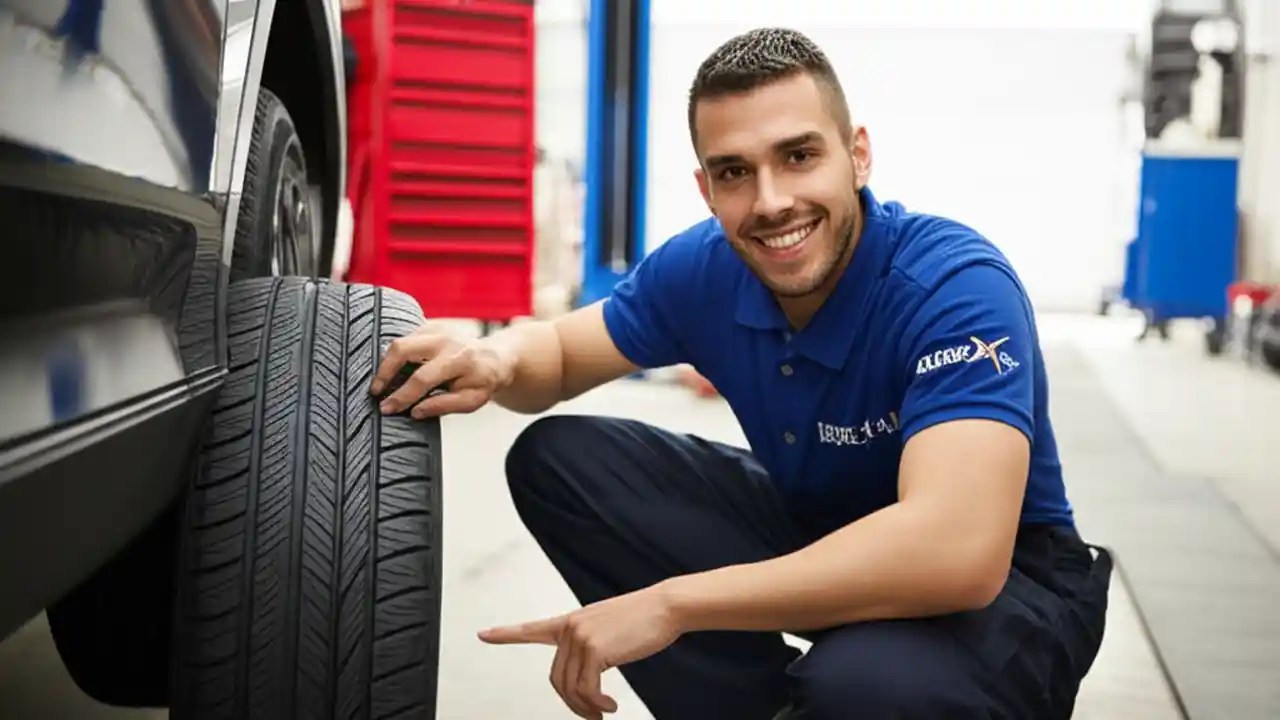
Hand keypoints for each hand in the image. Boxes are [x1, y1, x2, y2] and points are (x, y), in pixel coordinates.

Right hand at [370, 325, 512, 417]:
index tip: (387, 408)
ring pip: (400, 341)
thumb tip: (414, 411)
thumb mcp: (471, 401)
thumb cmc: (483, 381)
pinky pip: (404, 339)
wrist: (494, 358)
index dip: (402, 395)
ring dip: (386, 363)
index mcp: (458, 360)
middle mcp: (445, 340)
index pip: (422, 378)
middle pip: (403, 349)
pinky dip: (394, 355)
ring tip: (382, 383)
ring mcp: (436, 330)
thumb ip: (443, 406)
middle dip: (384, 372)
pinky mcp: (429, 327)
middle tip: (376, 391)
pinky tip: (393, 370)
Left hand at [478, 586, 684, 718]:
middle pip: (557, 679)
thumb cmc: (643, 619)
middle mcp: (570, 628)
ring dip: (586, 709)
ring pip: (570, 688)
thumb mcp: (609, 631)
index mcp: (571, 621)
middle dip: (573, 704)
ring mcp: (580, 637)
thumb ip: (591, 648)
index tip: (483, 634)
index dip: (504, 634)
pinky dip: (597, 705)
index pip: (531, 629)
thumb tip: (586, 681)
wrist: (665, 606)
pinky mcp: (594, 649)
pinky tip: (610, 706)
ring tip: (603, 713)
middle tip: (593, 715)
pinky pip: (587, 690)